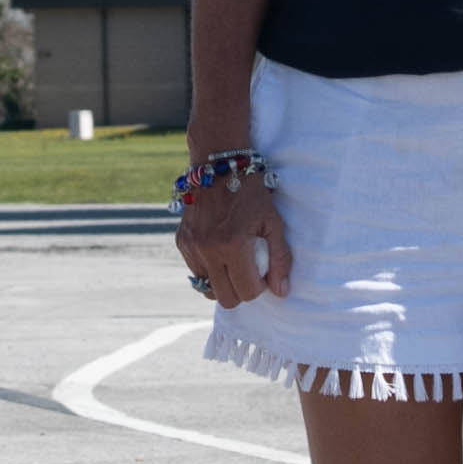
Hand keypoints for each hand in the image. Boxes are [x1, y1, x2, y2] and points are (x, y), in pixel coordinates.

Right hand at [179, 170, 290, 308]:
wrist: (217, 164)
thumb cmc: (251, 192)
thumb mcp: (273, 221)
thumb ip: (280, 259)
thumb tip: (281, 292)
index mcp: (233, 245)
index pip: (247, 292)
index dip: (259, 287)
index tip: (263, 272)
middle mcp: (208, 250)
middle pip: (225, 299)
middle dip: (241, 291)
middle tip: (249, 271)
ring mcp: (192, 247)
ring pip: (207, 289)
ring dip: (222, 282)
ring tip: (233, 263)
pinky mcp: (182, 242)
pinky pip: (195, 271)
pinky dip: (208, 268)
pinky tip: (218, 250)